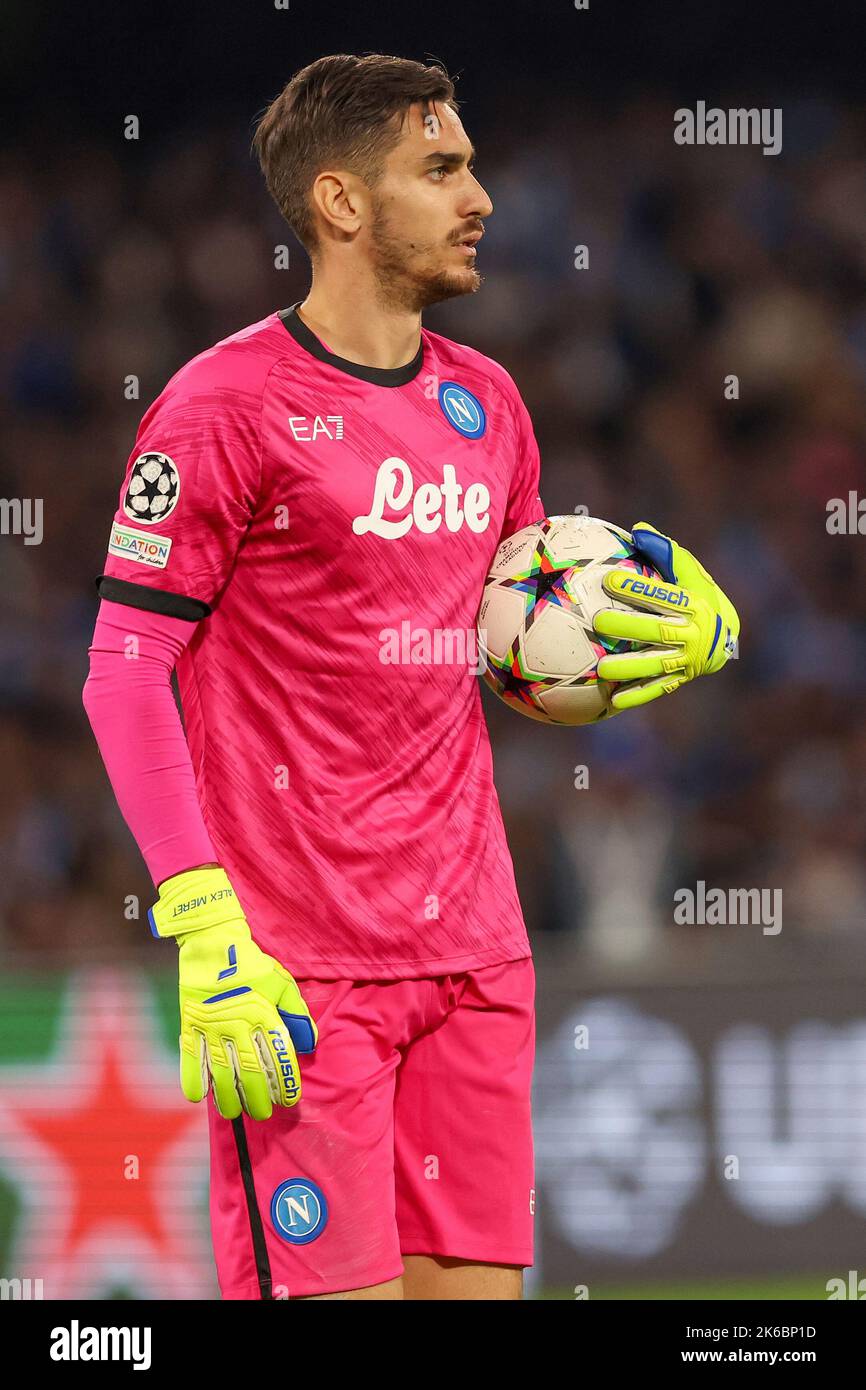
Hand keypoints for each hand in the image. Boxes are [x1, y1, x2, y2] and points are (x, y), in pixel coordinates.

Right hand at [149, 866, 317, 1119]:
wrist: (212, 944)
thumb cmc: (251, 964)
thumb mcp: (281, 983)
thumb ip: (296, 1013)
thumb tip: (310, 1042)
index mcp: (263, 1012)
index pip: (277, 1054)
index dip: (285, 1079)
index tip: (289, 1098)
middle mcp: (238, 1023)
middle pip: (250, 1070)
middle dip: (259, 1096)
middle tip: (264, 1113)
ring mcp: (211, 1026)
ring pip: (221, 1070)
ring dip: (228, 1096)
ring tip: (235, 1111)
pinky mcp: (189, 1024)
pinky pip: (190, 1058)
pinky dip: (192, 1079)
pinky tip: (199, 1097)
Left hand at [593, 523, 739, 711]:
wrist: (726, 638)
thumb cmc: (700, 596)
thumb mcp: (690, 573)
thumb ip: (665, 553)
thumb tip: (637, 530)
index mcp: (695, 605)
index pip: (664, 595)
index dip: (638, 588)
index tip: (609, 578)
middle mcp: (692, 634)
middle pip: (657, 631)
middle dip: (627, 627)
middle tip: (598, 622)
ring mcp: (686, 660)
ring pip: (654, 664)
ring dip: (628, 668)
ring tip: (602, 669)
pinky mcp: (679, 679)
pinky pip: (656, 689)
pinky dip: (635, 695)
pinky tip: (612, 701)